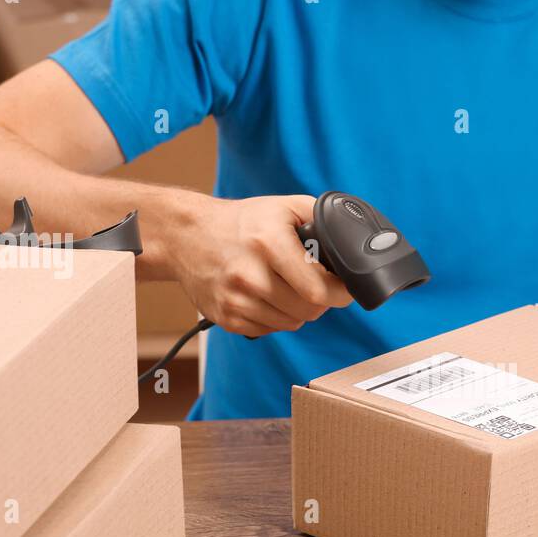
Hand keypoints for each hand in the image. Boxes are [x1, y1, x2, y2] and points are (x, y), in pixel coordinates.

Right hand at [174, 193, 353, 336]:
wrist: (186, 234)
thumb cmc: (241, 221)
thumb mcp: (284, 207)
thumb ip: (321, 219)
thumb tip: (351, 243)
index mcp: (269, 245)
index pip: (319, 291)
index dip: (340, 293)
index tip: (344, 288)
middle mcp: (250, 275)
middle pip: (309, 311)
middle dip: (321, 301)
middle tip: (315, 284)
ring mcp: (235, 300)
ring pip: (292, 324)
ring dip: (299, 310)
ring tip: (287, 287)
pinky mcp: (226, 318)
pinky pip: (269, 330)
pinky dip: (275, 317)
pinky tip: (266, 296)